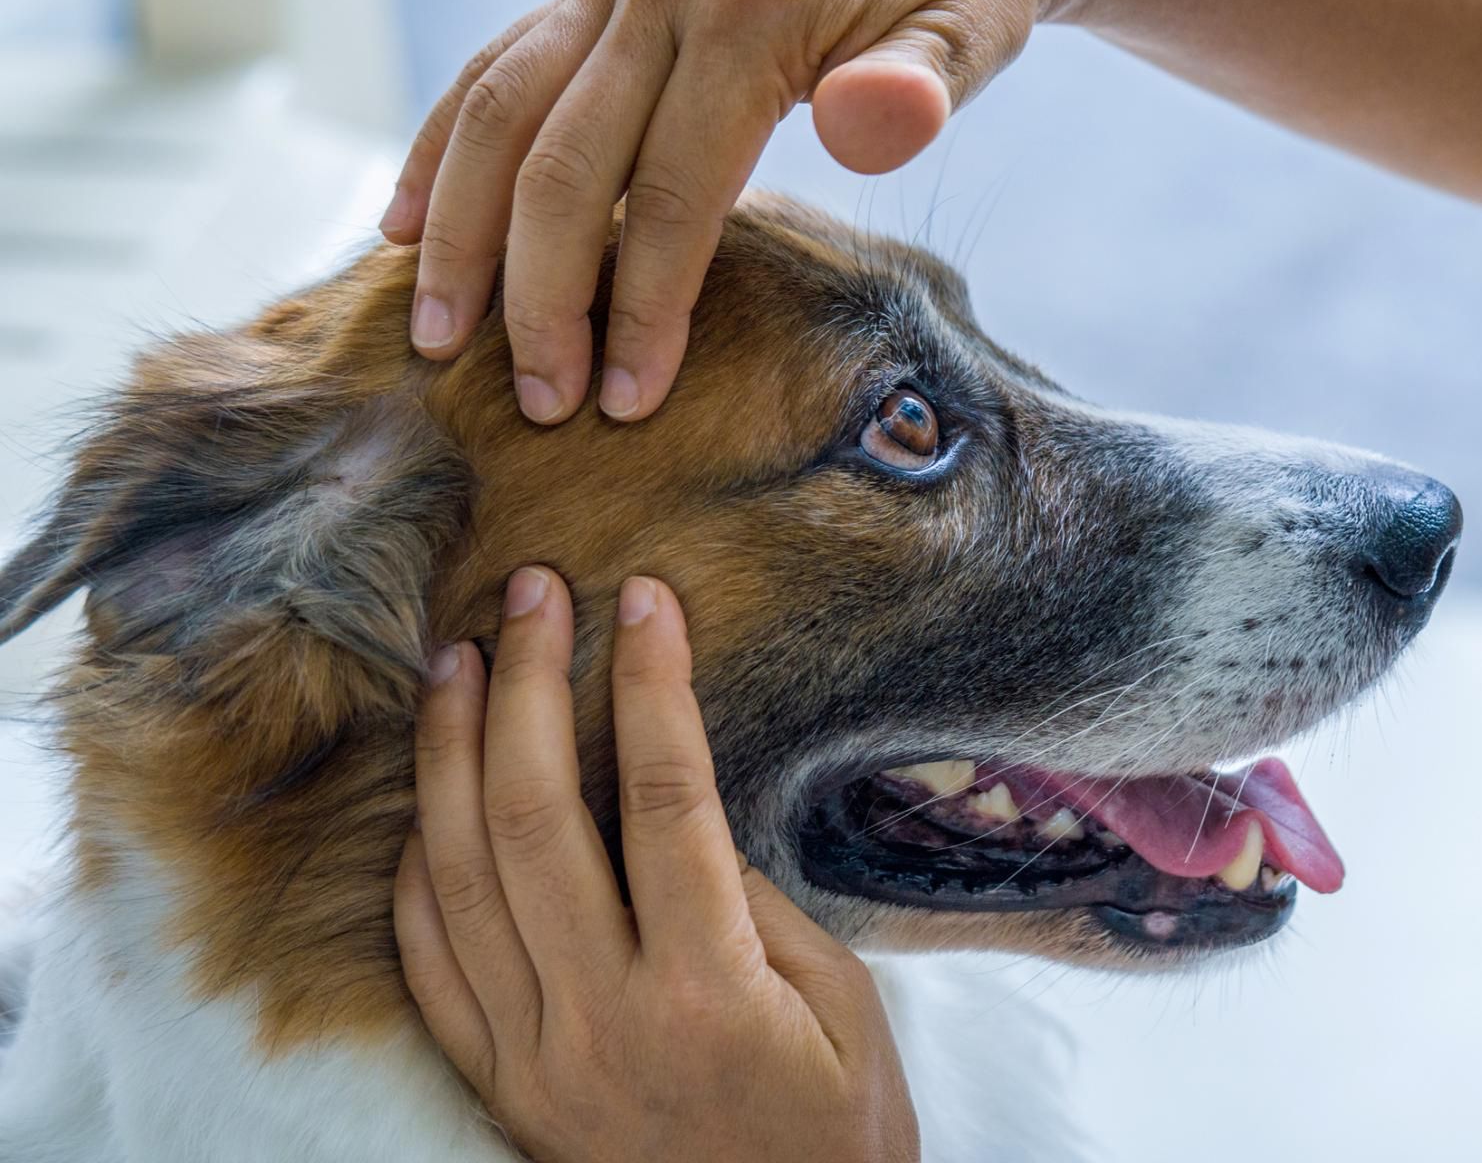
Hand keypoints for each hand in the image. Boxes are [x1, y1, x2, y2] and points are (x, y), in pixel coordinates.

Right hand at [382, 0, 1082, 423]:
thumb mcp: (964, 35)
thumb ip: (917, 86)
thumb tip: (876, 123)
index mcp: (746, 9)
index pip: (672, 187)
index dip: (643, 303)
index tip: (626, 402)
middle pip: (564, 159)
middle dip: (541, 294)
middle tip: (536, 402)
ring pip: (498, 110)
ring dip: (460, 231)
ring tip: (434, 333)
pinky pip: (494, 72)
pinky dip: (441, 150)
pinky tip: (407, 226)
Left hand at [394, 567, 917, 1161]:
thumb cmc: (835, 1130)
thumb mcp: (842, 1007)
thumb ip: (756, 906)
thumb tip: (674, 815)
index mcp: (709, 989)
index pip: (666, 798)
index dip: (650, 685)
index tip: (644, 599)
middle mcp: (603, 1017)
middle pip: (536, 816)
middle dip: (530, 685)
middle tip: (533, 594)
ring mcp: (534, 1056)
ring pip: (457, 878)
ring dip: (452, 755)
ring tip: (459, 662)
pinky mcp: (499, 1084)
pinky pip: (427, 964)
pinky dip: (416, 870)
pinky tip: (430, 797)